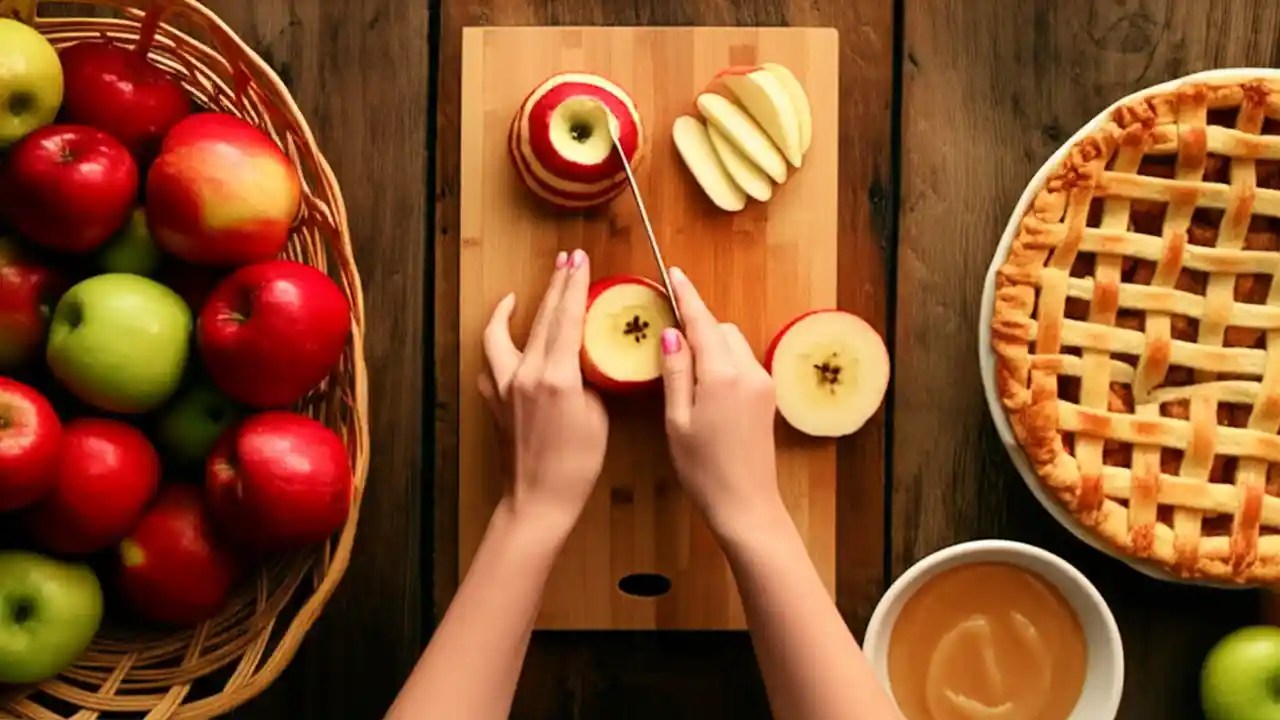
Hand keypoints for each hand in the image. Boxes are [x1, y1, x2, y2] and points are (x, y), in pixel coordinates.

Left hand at [479, 248, 607, 534]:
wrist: (537, 499)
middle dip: (554, 286)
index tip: (578, 260)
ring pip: (502, 336)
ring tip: (515, 297)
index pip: (567, 318)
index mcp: (557, 376)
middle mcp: (525, 374)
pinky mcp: (494, 401)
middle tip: (565, 261)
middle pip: (540, 318)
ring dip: (510, 313)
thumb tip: (586, 358)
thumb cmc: (576, 465)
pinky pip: (491, 364)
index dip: (573, 285)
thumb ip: (590, 378)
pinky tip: (505, 343)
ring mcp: (505, 386)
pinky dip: (497, 348)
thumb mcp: (597, 415)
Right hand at [660, 267, 783, 535]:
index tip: (674, 273)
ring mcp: (763, 384)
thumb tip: (672, 332)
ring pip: (734, 345)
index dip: (687, 296)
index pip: (703, 322)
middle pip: (721, 330)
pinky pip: (743, 364)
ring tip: (686, 371)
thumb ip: (675, 371)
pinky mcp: (768, 397)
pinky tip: (707, 387)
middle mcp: (749, 372)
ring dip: (712, 346)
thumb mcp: (677, 420)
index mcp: (722, 375)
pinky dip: (724, 363)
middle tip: (670, 341)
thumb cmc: (703, 469)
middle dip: (698, 327)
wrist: (746, 505)